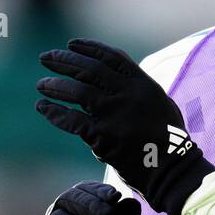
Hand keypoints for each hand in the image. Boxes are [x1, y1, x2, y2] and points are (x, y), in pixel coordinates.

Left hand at [35, 38, 214, 214]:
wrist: (172, 170)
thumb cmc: (168, 138)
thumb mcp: (160, 103)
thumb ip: (138, 88)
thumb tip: (114, 76)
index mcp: (143, 84)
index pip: (111, 57)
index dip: (88, 48)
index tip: (70, 44)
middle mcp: (127, 94)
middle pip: (89, 70)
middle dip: (64, 61)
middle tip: (46, 58)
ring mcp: (114, 114)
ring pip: (77, 91)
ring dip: (55, 85)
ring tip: (41, 84)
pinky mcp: (102, 136)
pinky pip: (71, 120)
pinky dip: (54, 112)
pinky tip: (43, 107)